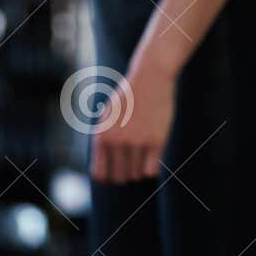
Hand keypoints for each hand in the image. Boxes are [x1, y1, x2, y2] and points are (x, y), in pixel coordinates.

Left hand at [89, 55, 174, 183]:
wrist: (150, 77)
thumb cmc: (129, 97)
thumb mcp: (107, 116)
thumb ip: (104, 140)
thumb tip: (103, 168)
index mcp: (101, 137)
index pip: (100, 174)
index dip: (107, 178)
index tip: (114, 176)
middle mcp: (116, 142)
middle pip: (119, 177)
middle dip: (125, 176)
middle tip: (131, 167)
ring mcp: (136, 142)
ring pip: (135, 175)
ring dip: (138, 171)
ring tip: (142, 157)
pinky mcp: (156, 141)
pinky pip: (151, 170)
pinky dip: (151, 169)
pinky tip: (152, 157)